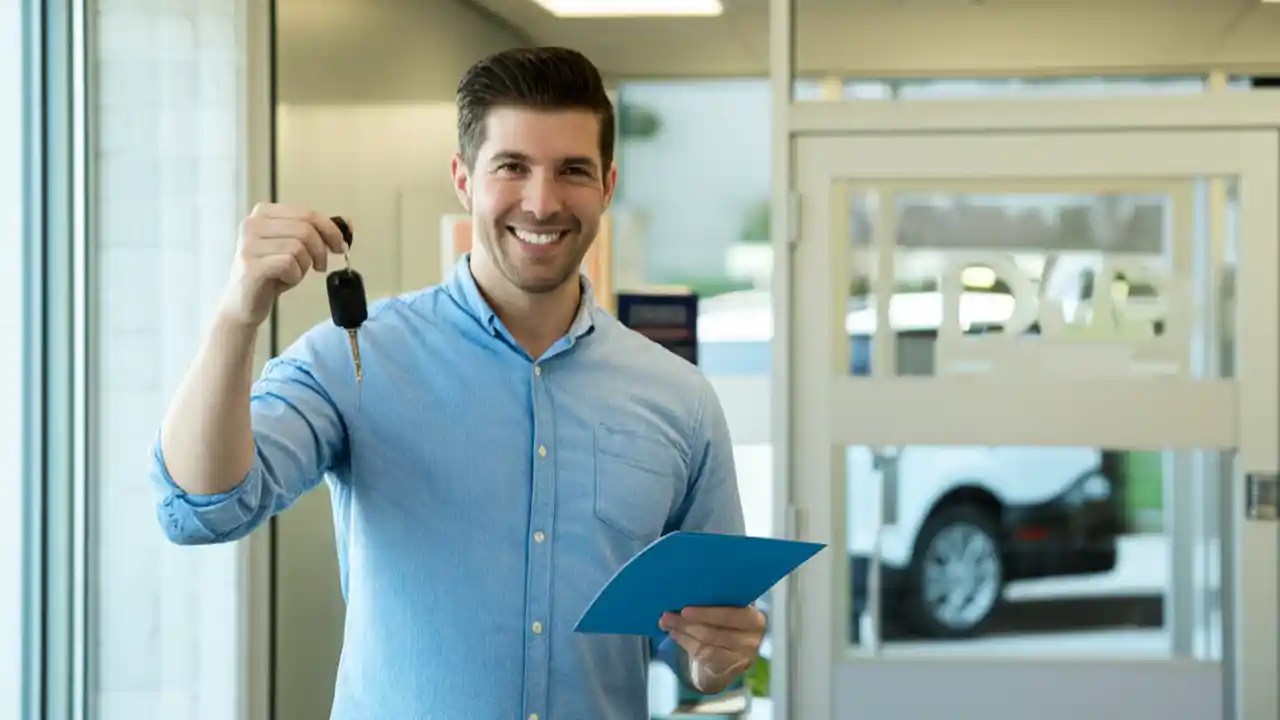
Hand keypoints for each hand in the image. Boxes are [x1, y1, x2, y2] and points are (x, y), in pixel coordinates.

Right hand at [217, 203, 348, 328]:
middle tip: (320, 266)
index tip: (339, 246)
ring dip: (305, 265)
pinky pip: (289, 264)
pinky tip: (285, 280)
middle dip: (320, 250)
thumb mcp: (296, 247)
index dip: (330, 230)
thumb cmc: (272, 273)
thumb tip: (348, 223)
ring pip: (298, 247)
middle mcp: (253, 224)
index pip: (307, 214)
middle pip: (305, 229)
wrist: (245, 302)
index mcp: (264, 213)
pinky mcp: (251, 265)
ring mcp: (248, 244)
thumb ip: (317, 232)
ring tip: (295, 273)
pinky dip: (294, 276)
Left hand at [659, 605, 765, 694]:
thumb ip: (713, 601)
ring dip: (684, 632)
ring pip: (708, 644)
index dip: (708, 613)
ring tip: (667, 623)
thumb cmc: (727, 623)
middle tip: (668, 615)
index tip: (685, 610)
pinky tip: (676, 634)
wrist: (732, 654)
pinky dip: (687, 643)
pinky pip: (704, 656)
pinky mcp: (730, 670)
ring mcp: (742, 657)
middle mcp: (753, 639)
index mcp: (755, 618)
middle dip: (689, 623)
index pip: (732, 615)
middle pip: (717, 632)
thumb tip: (681, 594)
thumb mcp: (727, 609)